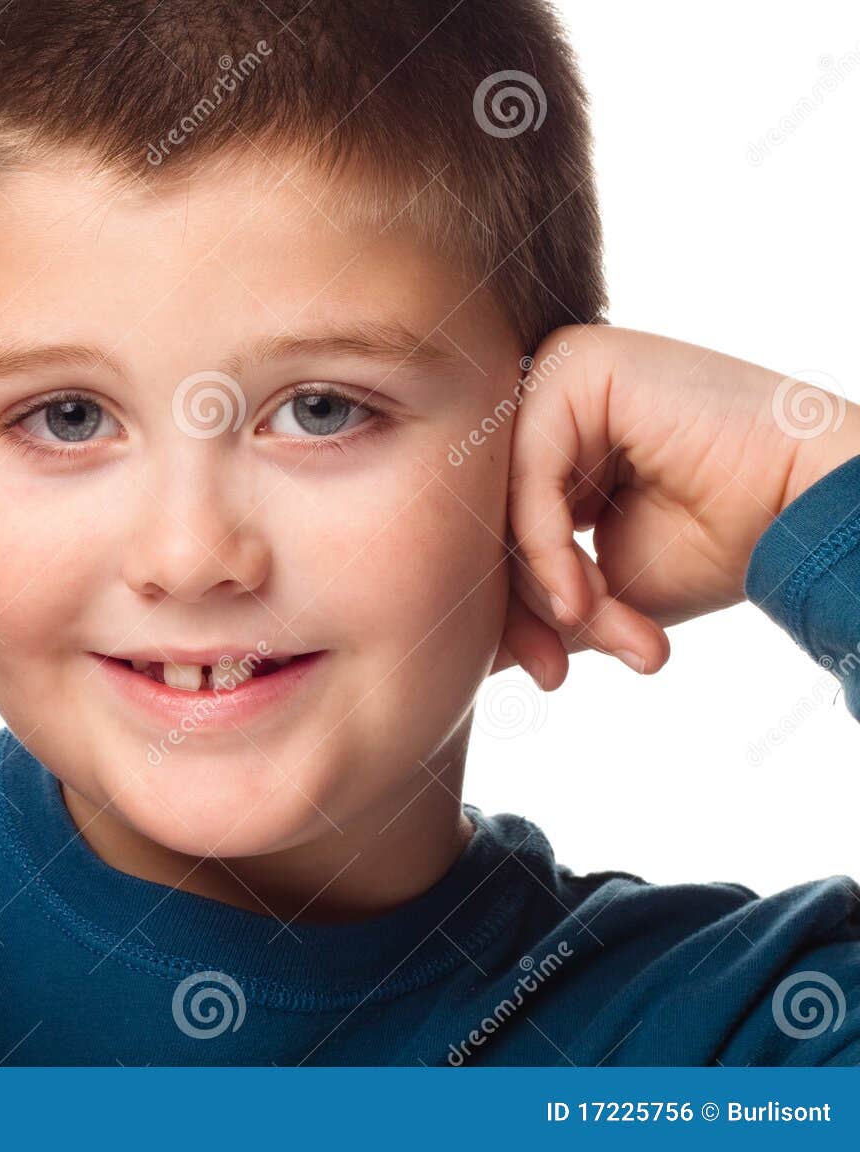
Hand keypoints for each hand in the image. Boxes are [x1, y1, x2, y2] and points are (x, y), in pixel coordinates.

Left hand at [492, 325, 859, 689]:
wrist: (812, 515)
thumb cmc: (721, 543)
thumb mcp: (599, 587)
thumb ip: (529, 598)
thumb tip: (451, 647)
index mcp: (545, 437)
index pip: (494, 528)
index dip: (511, 610)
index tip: (544, 674)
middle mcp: (542, 395)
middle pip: (491, 515)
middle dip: (524, 609)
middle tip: (555, 675)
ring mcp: (556, 370)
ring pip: (504, 503)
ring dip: (547, 590)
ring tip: (600, 638)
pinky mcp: (577, 365)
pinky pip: (528, 476)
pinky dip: (546, 549)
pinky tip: (579, 600)